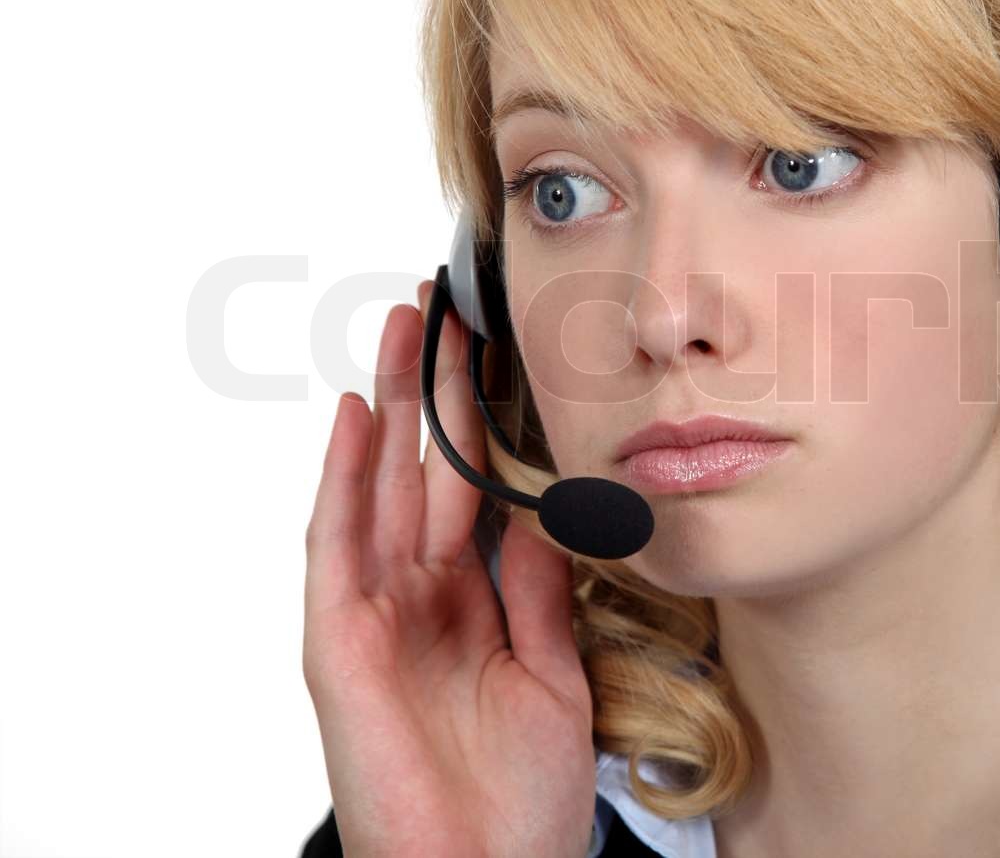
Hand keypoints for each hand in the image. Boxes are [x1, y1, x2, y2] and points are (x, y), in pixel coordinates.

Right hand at [302, 280, 595, 857]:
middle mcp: (417, 596)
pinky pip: (339, 544)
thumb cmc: (522, 797)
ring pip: (379, 485)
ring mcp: (374, 613)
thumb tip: (544, 510)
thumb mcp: (552, 672)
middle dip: (433, 390)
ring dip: (390, 405)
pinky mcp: (339, 640)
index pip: (473, 490)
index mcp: (468, 602)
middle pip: (422, 470)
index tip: (496, 356)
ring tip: (403, 328)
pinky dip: (345, 479)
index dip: (481, 423)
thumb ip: (538, 590)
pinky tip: (358, 417)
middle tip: (441, 310)